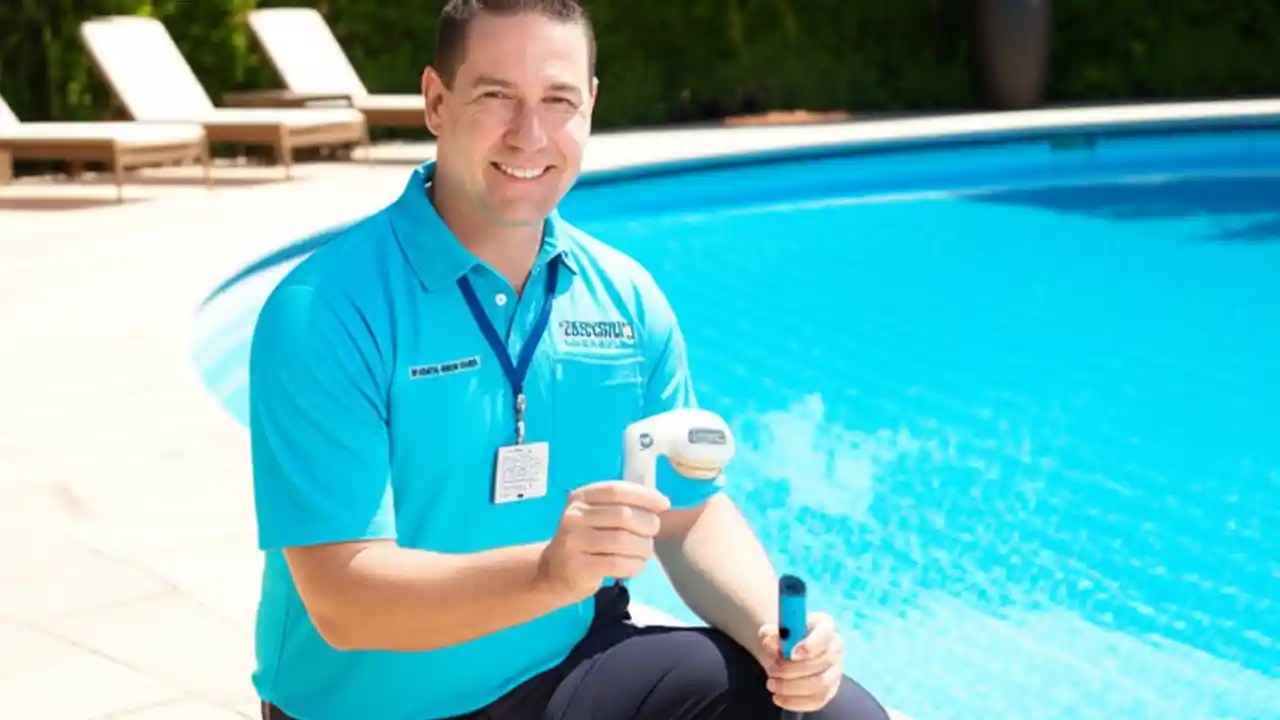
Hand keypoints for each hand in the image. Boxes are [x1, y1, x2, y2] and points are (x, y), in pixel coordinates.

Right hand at [537, 480, 670, 600]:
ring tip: (646, 551)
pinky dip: (634, 565)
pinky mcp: (578, 567)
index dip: (644, 496)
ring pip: (622, 541)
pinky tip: (636, 565)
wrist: (553, 572)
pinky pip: (617, 564)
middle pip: (622, 516)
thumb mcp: (595, 516)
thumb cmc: (585, 540)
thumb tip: (659, 504)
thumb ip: (621, 507)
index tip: (664, 504)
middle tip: (653, 532)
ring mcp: (573, 542)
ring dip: (643, 547)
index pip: (616, 490)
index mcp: (581, 497)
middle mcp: (574, 516)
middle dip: (646, 524)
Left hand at [757, 612, 844, 712]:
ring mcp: (835, 671)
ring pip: (821, 684)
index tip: (791, 653)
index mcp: (824, 626)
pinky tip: (778, 698)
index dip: (811, 644)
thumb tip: (772, 643)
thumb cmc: (780, 639)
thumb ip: (770, 635)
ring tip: (772, 684)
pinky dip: (796, 702)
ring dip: (793, 687)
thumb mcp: (770, 632)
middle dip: (793, 669)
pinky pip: (817, 701)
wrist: (784, 652)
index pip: (825, 633)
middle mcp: (835, 647)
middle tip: (772, 670)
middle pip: (822, 662)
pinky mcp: (829, 690)